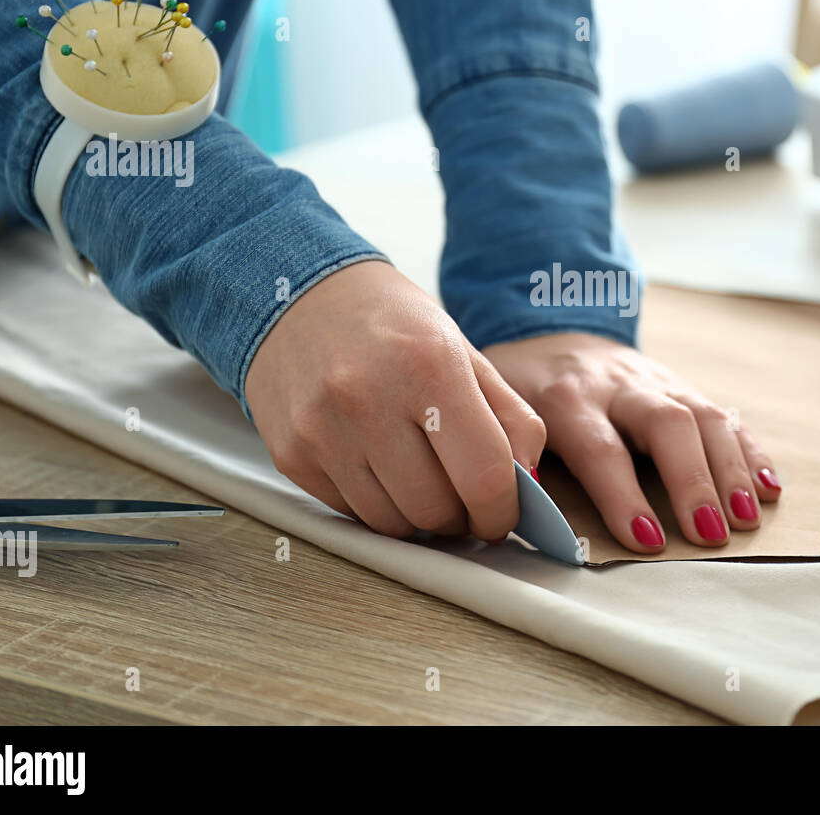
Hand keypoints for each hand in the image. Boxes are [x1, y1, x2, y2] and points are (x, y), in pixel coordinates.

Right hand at [245, 260, 544, 541]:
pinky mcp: (291, 454)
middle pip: (436, 509)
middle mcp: (368, 398)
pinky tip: (377, 466)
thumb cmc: (393, 324)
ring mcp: (322, 430)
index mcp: (429, 364)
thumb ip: (508, 418)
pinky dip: (376, 504)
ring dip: (417, 516)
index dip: (502, 510)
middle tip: (461, 496)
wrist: (300, 295)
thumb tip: (529, 487)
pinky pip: (350, 514)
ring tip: (419, 477)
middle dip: (460, 516)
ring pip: (392, 523)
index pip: (484, 474)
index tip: (502, 515)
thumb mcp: (463, 352)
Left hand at [482, 332, 780, 552]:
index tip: (647, 542)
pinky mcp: (683, 386)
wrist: (549, 328)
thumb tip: (524, 510)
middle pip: (666, 424)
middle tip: (711, 534)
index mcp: (566, 397)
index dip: (623, 496)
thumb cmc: (522, 388)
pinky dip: (750, 452)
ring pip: (704, 416)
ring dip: (731, 470)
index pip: (601, 448)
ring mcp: (658, 382)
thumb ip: (516, 453)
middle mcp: (619, 386)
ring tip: (748, 518)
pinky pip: (725, 415)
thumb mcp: (504, 412)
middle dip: (692, 480)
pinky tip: (770, 488)